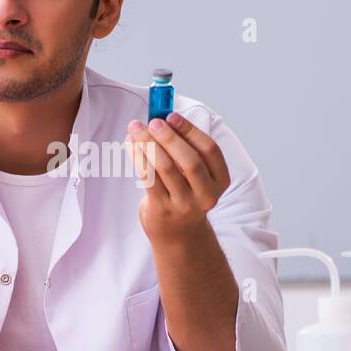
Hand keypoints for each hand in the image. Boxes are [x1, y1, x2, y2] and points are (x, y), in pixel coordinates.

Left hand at [125, 112, 229, 243]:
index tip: (172, 116)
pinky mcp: (162, 209)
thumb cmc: (185, 193)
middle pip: (189, 160)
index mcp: (219, 180)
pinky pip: (148, 178)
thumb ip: (184, 148)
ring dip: (148, 144)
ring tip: (135, 128)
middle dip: (169, 137)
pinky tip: (131, 144)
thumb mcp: (195, 175)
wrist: (178, 234)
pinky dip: (137, 157)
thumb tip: (161, 117)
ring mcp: (184, 204)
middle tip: (153, 122)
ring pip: (165, 169)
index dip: (190, 130)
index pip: (210, 150)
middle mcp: (206, 194)